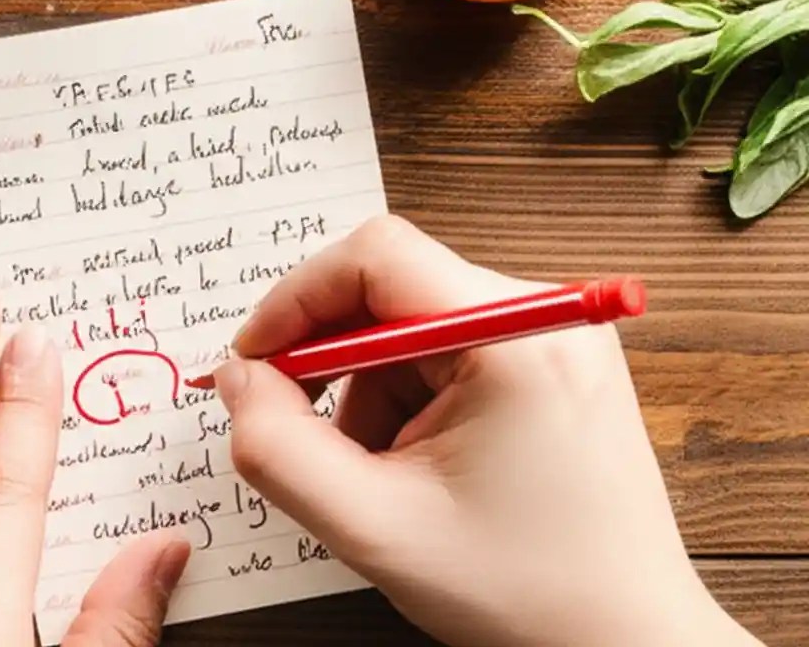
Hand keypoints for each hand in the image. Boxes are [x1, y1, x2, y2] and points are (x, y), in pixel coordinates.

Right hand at [211, 215, 763, 646]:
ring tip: (383, 477)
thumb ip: (278, 448)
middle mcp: (547, 316)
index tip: (253, 364)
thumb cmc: (524, 593)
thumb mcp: (374, 526)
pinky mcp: (552, 365)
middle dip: (331, 362)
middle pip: (391, 290)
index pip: (377, 255)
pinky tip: (419, 467)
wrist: (628, 644)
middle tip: (301, 432)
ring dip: (368, 394)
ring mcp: (556, 337)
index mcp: (517, 337)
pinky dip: (407, 402)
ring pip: (411, 327)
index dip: (296, 300)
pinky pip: (446, 353)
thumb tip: (236, 378)